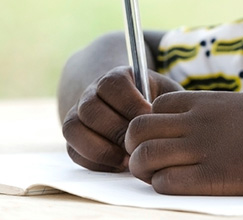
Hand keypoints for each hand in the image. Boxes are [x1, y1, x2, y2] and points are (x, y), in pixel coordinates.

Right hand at [61, 67, 181, 171]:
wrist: (137, 112)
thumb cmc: (160, 105)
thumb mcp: (168, 96)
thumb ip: (169, 104)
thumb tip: (164, 124)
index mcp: (116, 78)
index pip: (112, 85)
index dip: (131, 104)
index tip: (150, 119)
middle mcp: (91, 93)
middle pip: (90, 109)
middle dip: (117, 130)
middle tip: (139, 144)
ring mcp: (78, 115)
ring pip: (73, 129)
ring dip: (102, 148)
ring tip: (128, 159)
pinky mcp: (74, 139)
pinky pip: (73, 151)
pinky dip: (94, 162)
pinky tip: (118, 165)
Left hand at [125, 91, 242, 195]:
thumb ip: (218, 112)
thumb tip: (202, 122)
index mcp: (209, 101)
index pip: (156, 105)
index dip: (154, 123)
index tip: (167, 138)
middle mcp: (200, 122)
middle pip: (138, 128)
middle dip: (136, 145)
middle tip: (152, 159)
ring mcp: (205, 149)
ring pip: (143, 156)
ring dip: (144, 169)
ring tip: (160, 175)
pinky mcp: (214, 178)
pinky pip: (165, 182)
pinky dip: (163, 186)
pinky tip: (181, 186)